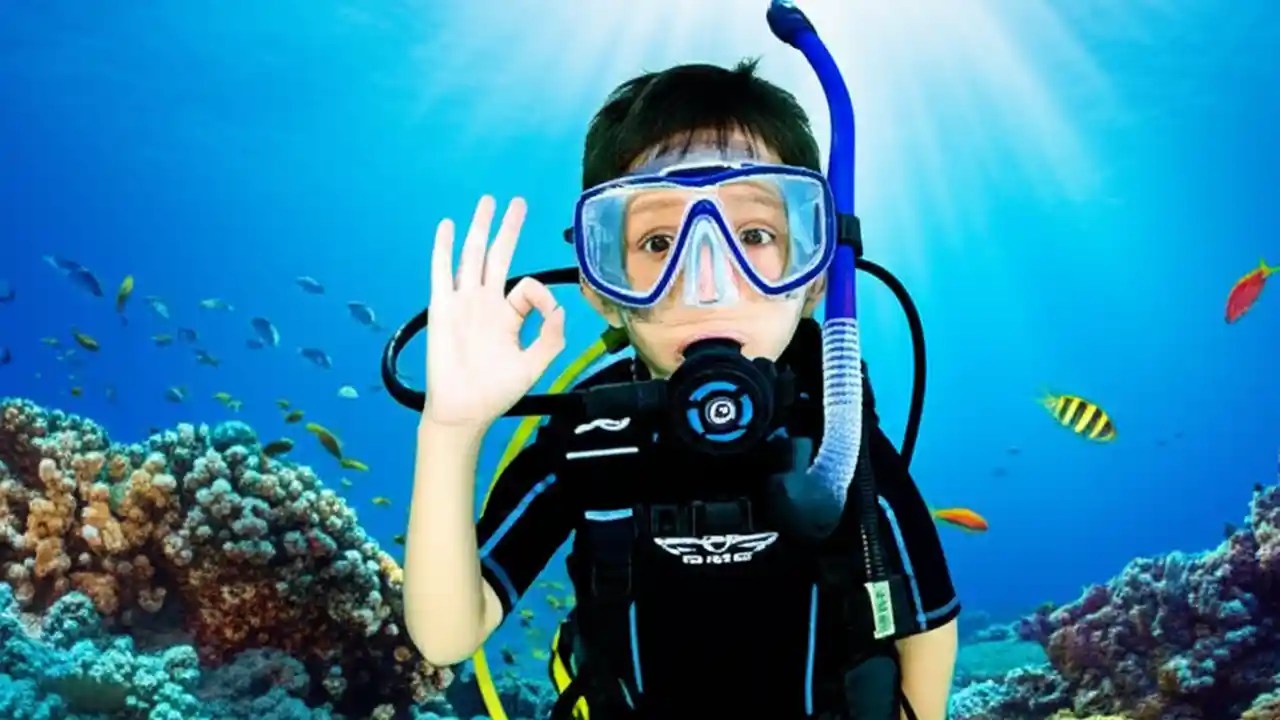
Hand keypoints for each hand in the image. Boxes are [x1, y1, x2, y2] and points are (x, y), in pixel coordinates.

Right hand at [423, 195, 565, 428]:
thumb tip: (561, 309)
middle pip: (498, 256)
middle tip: (516, 202)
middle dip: (507, 229)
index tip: (549, 312)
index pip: (527, 287)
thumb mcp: (534, 366)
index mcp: (508, 316)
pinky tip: (448, 227)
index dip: (542, 295)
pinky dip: (444, 249)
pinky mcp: (442, 308)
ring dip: (479, 228)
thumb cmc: (497, 392)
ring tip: (487, 202)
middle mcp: (486, 303)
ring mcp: (463, 303)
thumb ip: (551, 339)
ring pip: (472, 256)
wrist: (463, 409)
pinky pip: (442, 273)